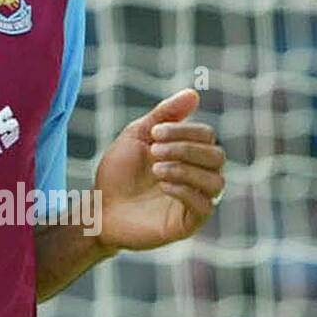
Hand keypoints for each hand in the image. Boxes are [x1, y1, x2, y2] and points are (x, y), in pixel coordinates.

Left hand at [95, 88, 225, 253]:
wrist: (99, 207)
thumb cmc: (118, 172)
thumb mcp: (137, 135)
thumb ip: (164, 115)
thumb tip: (193, 93)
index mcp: (189, 154)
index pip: (207, 136)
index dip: (184, 130)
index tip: (154, 132)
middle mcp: (198, 176)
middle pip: (217, 156)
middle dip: (185, 149)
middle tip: (154, 151)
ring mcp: (195, 200)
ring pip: (216, 182)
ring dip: (185, 170)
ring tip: (156, 170)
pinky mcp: (188, 223)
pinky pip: (205, 206)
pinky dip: (185, 191)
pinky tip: (162, 185)